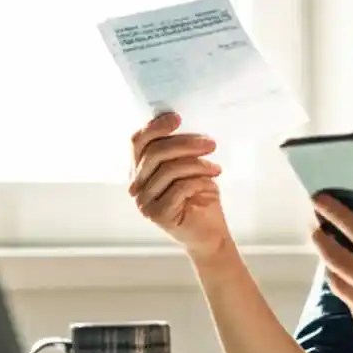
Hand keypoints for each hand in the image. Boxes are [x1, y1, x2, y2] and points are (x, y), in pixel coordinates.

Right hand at [128, 112, 232, 258]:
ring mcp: (144, 202)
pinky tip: (212, 183)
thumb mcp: (191, 166)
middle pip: (155, 153)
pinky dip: (199, 181)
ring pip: (169, 169)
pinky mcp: (157, 214)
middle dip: (185, 144)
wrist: (211, 234)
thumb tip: (182, 122)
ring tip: (215, 168)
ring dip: (197, 164)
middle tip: (210, 143)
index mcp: (141, 170)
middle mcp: (137, 186)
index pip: (138, 142)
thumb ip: (180, 149)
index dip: (155, 127)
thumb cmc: (200, 197)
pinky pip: (179, 187)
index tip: (177, 118)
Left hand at [310, 194, 352, 352]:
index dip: (339, 215)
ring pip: (337, 281)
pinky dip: (338, 281)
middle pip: (339, 259)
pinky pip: (346, 300)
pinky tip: (339, 269)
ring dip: (325, 259)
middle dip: (321, 236)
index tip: (321, 199)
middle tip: (314, 219)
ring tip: (322, 240)